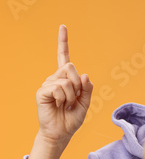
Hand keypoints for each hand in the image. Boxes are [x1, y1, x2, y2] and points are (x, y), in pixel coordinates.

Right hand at [36, 24, 93, 146]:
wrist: (61, 132)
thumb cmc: (72, 118)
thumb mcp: (86, 103)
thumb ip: (87, 89)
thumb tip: (84, 74)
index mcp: (66, 78)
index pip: (64, 57)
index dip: (63, 42)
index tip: (63, 26)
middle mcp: (55, 78)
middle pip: (71, 67)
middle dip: (78, 84)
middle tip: (74, 98)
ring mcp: (47, 84)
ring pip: (67, 80)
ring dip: (72, 95)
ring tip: (66, 104)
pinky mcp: (42, 91)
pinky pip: (59, 88)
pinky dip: (64, 98)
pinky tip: (59, 105)